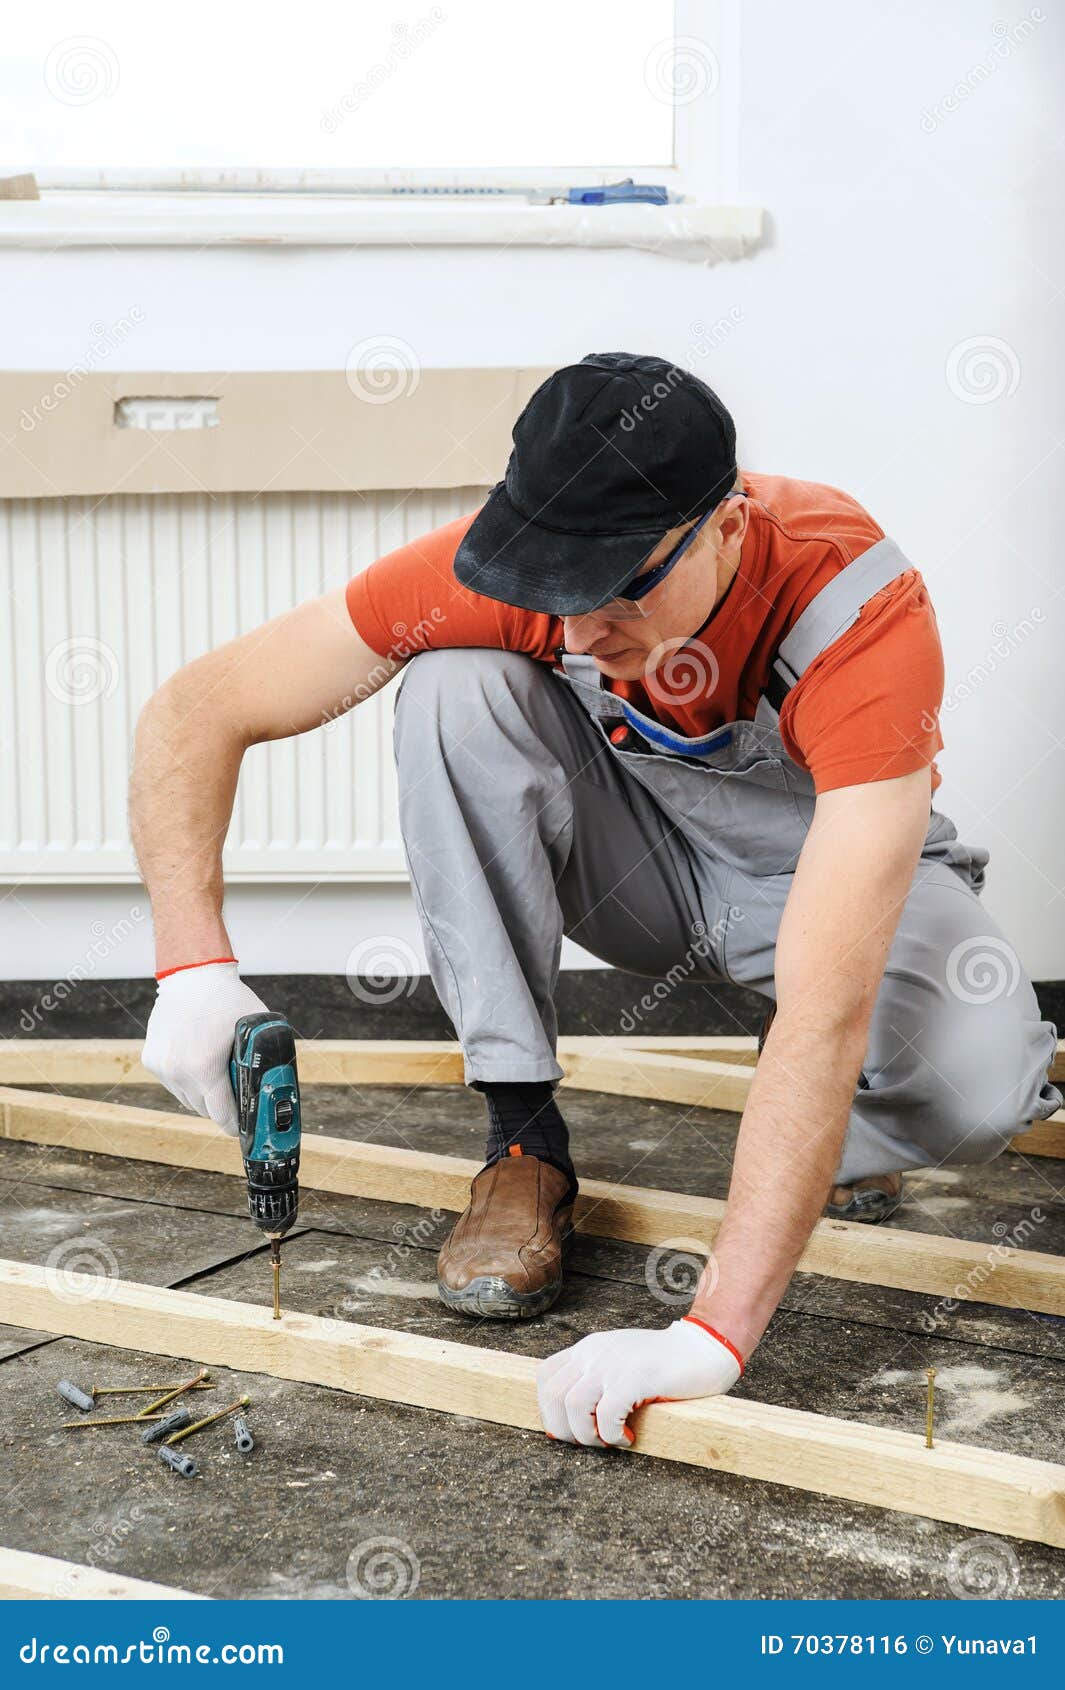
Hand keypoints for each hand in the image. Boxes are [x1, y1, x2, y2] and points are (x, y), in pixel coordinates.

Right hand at [142, 961, 269, 1132]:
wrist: (193, 975)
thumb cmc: (228, 999)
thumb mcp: (257, 1028)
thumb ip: (265, 1058)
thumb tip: (277, 1085)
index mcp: (205, 1068)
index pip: (221, 1116)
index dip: (235, 1124)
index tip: (242, 1127)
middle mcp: (178, 1071)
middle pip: (203, 1109)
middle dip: (220, 1105)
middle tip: (233, 1092)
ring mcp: (161, 1066)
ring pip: (186, 1097)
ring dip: (201, 1092)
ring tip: (214, 1070)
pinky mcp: (150, 1059)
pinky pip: (172, 1081)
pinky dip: (184, 1077)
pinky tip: (195, 1057)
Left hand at [537, 1316, 742, 1448]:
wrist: (704, 1348)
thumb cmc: (666, 1364)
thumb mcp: (620, 1362)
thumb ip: (597, 1379)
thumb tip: (574, 1418)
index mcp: (589, 1349)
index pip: (546, 1378)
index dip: (551, 1411)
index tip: (571, 1430)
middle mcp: (594, 1352)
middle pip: (553, 1395)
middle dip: (566, 1430)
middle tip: (593, 1442)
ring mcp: (613, 1363)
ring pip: (572, 1405)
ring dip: (588, 1435)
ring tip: (611, 1440)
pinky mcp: (634, 1377)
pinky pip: (606, 1415)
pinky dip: (613, 1435)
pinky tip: (630, 1437)